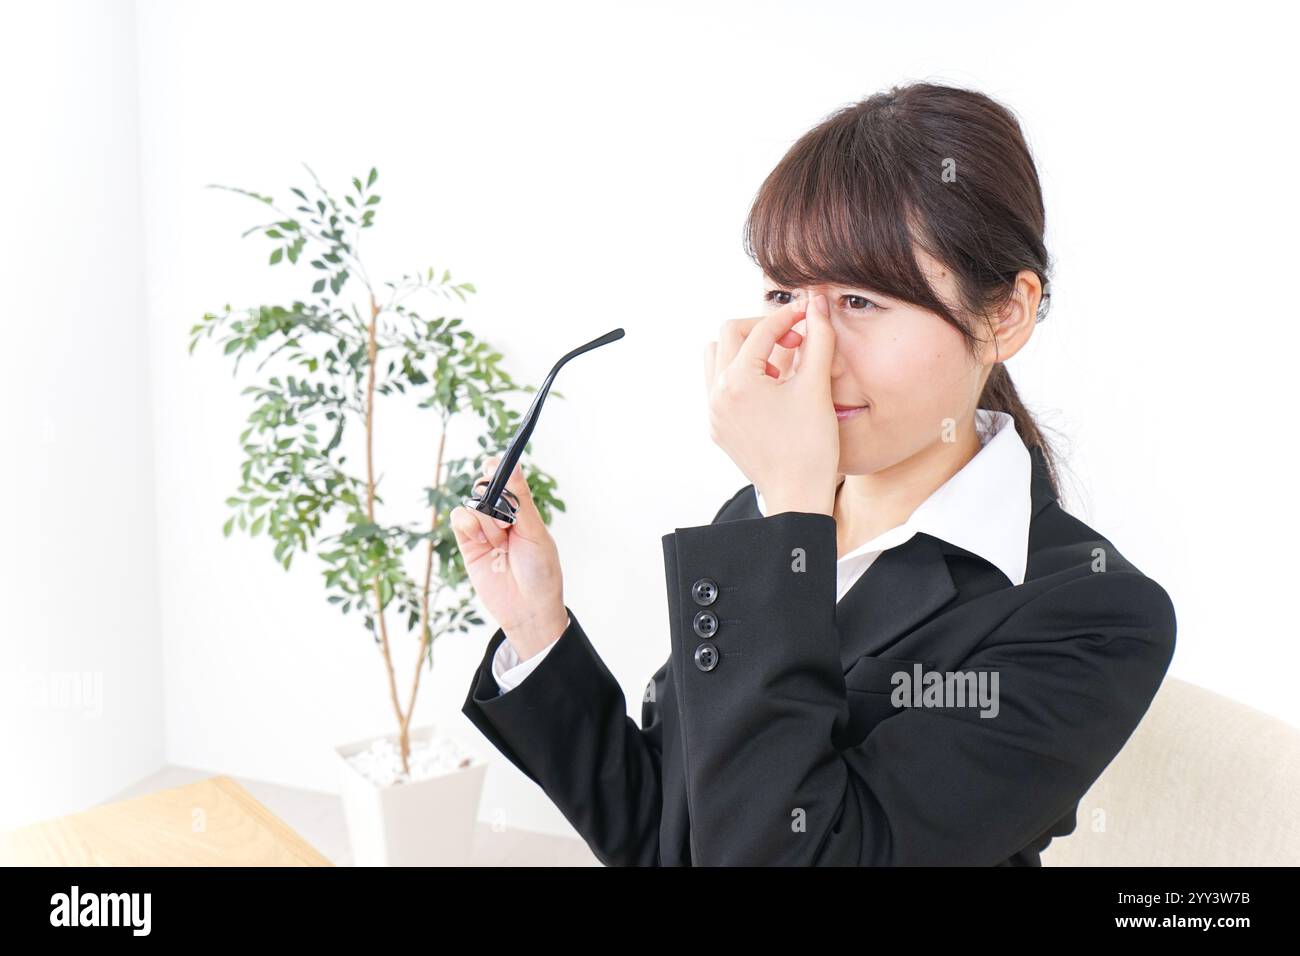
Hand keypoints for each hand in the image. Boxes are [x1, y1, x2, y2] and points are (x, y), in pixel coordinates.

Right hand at [449, 457, 567, 658]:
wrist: (528, 609)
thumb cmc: (541, 572)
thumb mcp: (535, 532)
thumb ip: (520, 500)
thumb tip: (512, 464)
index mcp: (523, 510)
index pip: (507, 479)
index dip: (498, 470)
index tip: (493, 467)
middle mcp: (502, 516)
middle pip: (486, 488)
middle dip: (494, 500)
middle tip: (507, 524)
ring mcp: (484, 529)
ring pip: (473, 504)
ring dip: (486, 521)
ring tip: (500, 544)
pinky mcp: (467, 544)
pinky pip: (459, 519)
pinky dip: (468, 524)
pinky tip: (481, 541)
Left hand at [703, 294, 839, 515]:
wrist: (797, 494)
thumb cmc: (810, 445)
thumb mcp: (817, 386)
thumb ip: (817, 339)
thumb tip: (816, 304)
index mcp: (738, 380)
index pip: (761, 330)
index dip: (789, 317)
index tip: (809, 315)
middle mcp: (716, 393)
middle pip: (729, 335)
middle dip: (763, 330)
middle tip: (793, 341)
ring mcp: (713, 412)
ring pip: (717, 358)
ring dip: (746, 351)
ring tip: (779, 367)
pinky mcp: (717, 427)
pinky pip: (718, 386)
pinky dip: (740, 375)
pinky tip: (770, 389)